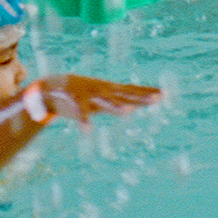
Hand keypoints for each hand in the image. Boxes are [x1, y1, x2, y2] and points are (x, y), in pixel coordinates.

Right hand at [27, 73, 163, 124]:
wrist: (53, 86)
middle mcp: (103, 92)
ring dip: (114, 108)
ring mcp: (89, 97)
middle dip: (140, 98)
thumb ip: (118, 100)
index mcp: (109, 90)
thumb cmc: (82, 93)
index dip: (147, 92)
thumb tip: (135, 106)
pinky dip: (84, 122)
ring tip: (127, 113)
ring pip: (104, 103)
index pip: (132, 90)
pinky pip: (80, 114)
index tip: (164, 94)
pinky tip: (88, 131)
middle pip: (125, 96)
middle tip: (157, 99)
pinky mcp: (74, 104)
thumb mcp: (102, 96)